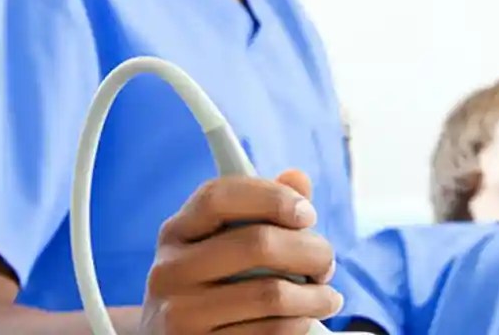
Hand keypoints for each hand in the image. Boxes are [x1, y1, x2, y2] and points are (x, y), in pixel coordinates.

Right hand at [139, 170, 341, 334]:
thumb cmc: (219, 284)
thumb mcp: (229, 242)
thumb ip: (266, 207)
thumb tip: (297, 178)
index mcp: (177, 232)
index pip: (219, 196)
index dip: (272, 197)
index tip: (309, 214)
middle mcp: (169, 271)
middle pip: (256, 243)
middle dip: (311, 251)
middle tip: (327, 263)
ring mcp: (178, 315)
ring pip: (270, 292)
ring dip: (316, 295)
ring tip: (329, 297)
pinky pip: (270, 331)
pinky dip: (300, 324)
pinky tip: (305, 320)